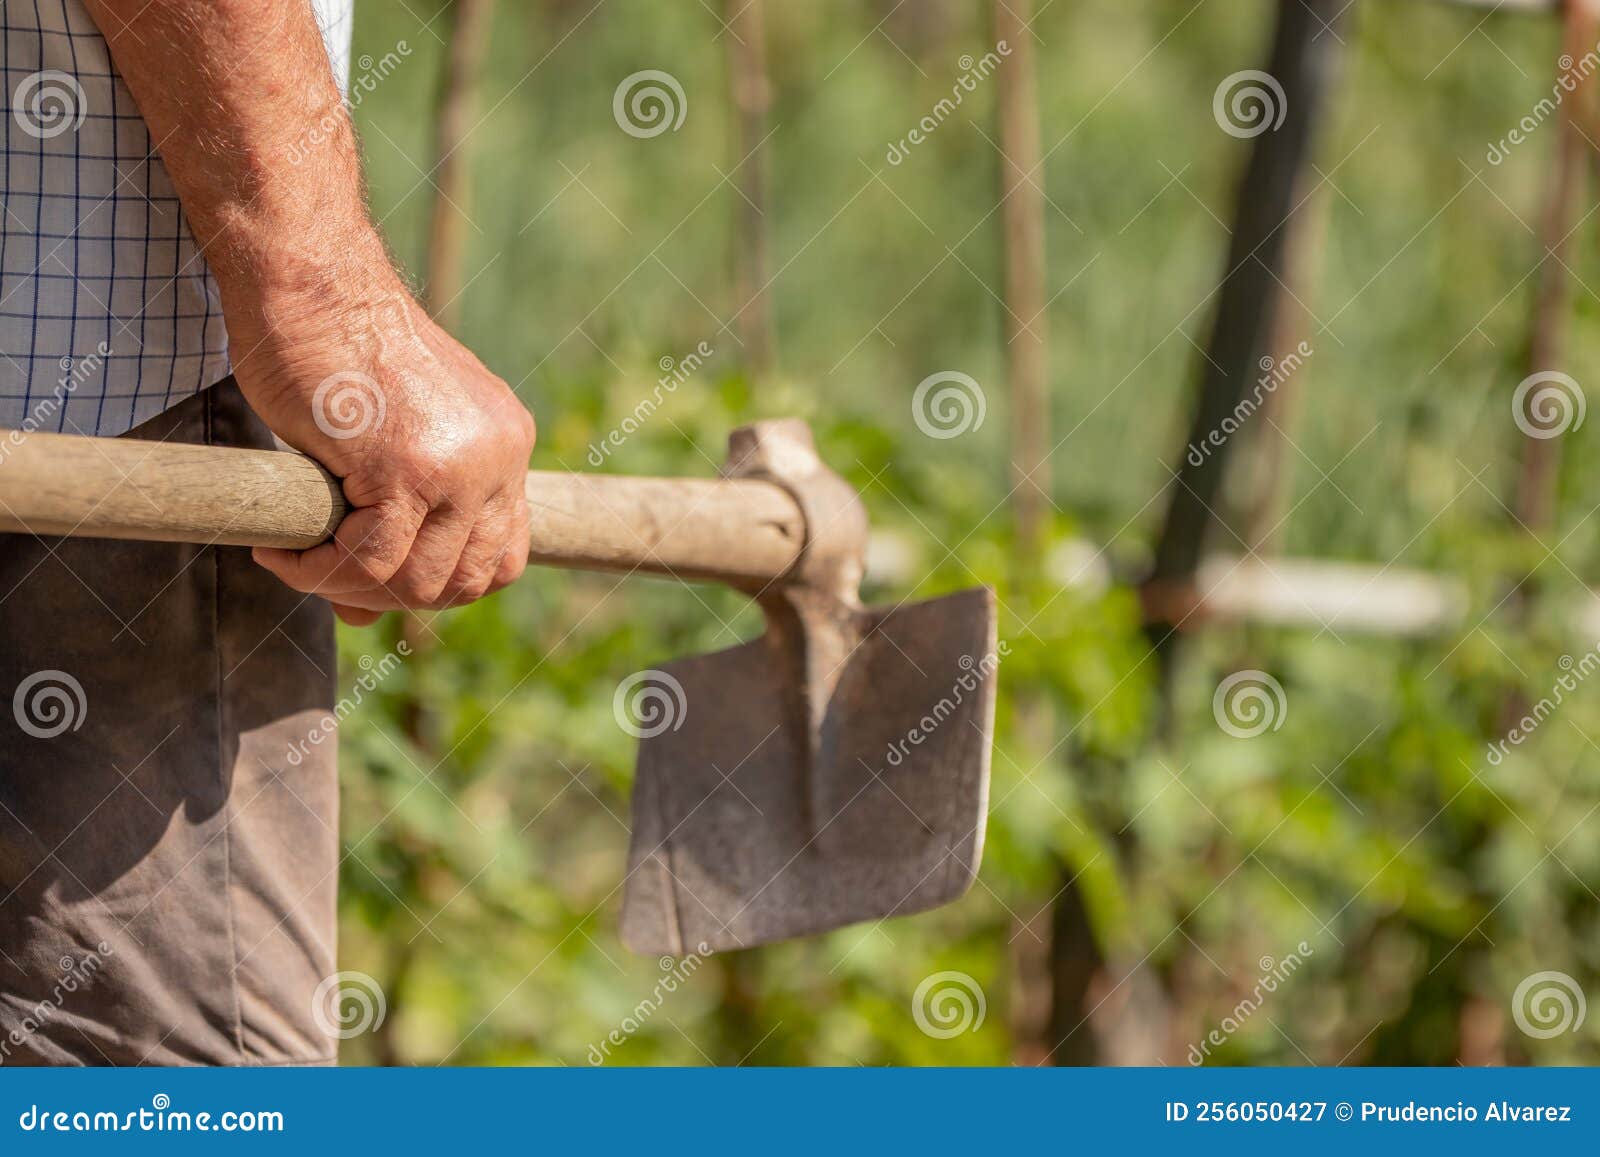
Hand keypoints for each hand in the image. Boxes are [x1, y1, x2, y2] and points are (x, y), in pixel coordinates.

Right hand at [229, 257, 534, 626]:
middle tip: (327, 573)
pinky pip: (368, 563)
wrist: (307, 278)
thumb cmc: (331, 347)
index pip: (501, 556)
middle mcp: (498, 456)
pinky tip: (281, 554)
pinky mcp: (406, 468)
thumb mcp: (383, 438)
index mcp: (504, 444)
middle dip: (393, 596)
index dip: (440, 582)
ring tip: (298, 560)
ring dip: (349, 589)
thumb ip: (393, 521)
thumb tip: (362, 620)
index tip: (378, 576)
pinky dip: (318, 573)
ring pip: (417, 583)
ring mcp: (459, 465)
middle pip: (466, 581)